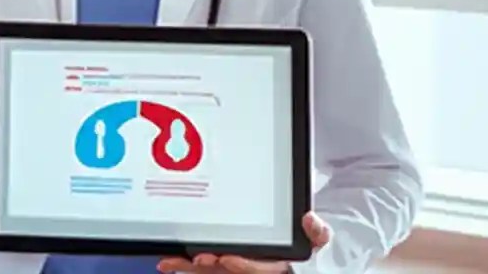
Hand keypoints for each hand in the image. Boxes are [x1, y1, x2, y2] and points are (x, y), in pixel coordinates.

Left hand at [157, 212, 330, 273]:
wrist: (299, 254)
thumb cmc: (306, 245)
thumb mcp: (320, 241)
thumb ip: (318, 233)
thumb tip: (309, 218)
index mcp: (276, 267)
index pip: (260, 269)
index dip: (245, 266)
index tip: (228, 258)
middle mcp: (253, 269)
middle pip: (229, 273)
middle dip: (211, 268)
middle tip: (197, 259)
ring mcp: (236, 270)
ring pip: (213, 271)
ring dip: (191, 267)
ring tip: (171, 262)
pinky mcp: (224, 267)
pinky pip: (205, 268)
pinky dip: (186, 265)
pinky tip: (167, 263)